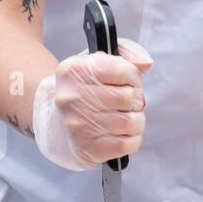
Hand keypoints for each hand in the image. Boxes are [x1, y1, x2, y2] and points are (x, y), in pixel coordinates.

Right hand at [32, 38, 152, 169]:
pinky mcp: (86, 149)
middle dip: (135, 100)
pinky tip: (123, 133)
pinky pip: (126, 145)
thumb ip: (127, 52)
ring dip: (136, 120)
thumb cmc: (84, 90)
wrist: (56, 124)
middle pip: (129, 98)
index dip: (133, 77)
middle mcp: (71, 97)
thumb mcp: (99, 61)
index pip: (124, 71)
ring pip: (131, 122)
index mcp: (74, 70)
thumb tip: (146, 63)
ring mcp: (77, 125)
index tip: (127, 81)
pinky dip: (133, 139)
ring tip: (125, 117)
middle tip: (125, 102)